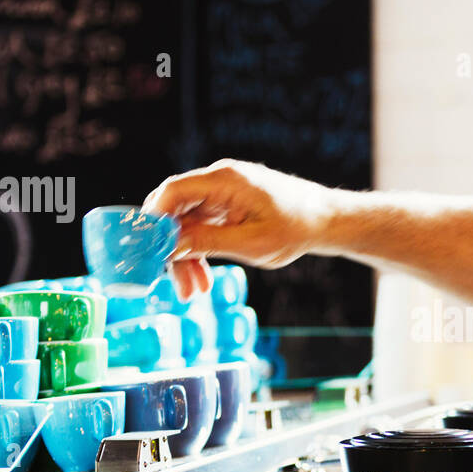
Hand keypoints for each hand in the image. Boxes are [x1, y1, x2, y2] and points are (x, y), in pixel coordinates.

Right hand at [143, 159, 334, 299]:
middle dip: (171, 248)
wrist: (324, 221)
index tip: (149, 252)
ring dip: (186, 256)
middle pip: (175, 211)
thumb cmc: (295, 228)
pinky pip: (200, 227)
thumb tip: (169, 247)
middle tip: (177, 284)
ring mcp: (220, 194)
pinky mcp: (225, 207)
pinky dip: (199, 251)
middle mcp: (218, 181)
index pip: (173, 192)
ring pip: (186, 224)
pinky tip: (202, 278)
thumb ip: (208, 243)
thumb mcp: (251, 244)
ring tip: (194, 291)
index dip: (154, 221)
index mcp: (224, 180)